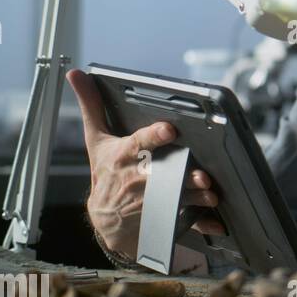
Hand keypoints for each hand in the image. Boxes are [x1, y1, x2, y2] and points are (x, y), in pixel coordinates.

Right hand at [67, 69, 225, 258]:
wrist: (107, 218)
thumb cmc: (105, 172)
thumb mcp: (96, 140)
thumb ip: (91, 106)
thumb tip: (77, 73)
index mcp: (124, 156)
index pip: (139, 143)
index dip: (154, 137)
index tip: (169, 129)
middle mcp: (139, 178)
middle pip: (163, 173)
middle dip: (181, 173)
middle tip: (200, 172)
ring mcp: (153, 199)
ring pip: (178, 196)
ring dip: (196, 194)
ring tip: (211, 192)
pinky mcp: (167, 215)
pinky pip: (189, 220)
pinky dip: (205, 222)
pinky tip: (219, 222)